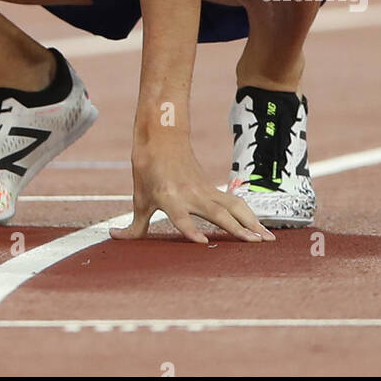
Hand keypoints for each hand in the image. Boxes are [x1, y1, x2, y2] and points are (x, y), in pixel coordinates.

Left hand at [110, 140, 276, 244]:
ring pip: (232, 207)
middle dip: (236, 229)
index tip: (202, 243)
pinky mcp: (212, 189)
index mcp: (169, 198)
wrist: (161, 136)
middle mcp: (190, 195)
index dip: (191, 231)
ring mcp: (204, 191)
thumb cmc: (147, 168)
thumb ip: (133, 226)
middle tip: (253, 244)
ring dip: (250, 223)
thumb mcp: (138, 199)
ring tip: (267, 240)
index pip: (181, 218)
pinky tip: (261, 230)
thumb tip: (113, 237)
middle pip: (217, 213)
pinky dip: (249, 216)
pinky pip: (234, 203)